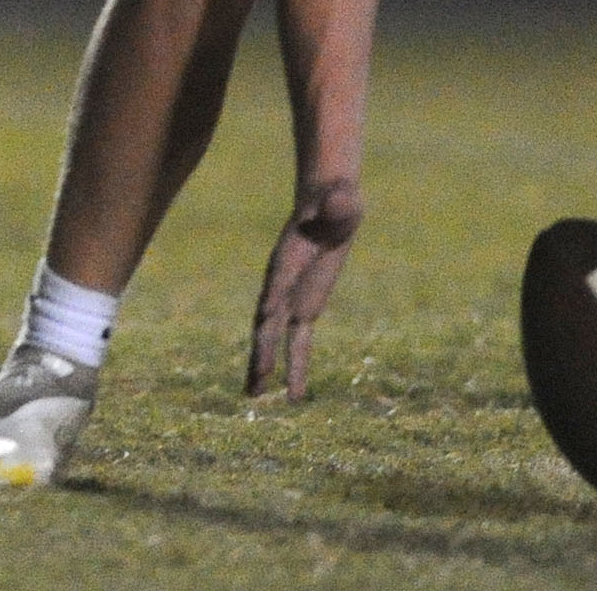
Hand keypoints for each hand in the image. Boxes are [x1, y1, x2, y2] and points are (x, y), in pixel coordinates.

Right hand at [246, 181, 363, 400]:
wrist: (327, 205)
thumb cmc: (336, 200)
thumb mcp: (342, 200)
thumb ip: (339, 205)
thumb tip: (343, 202)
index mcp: (288, 257)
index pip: (276, 284)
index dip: (271, 303)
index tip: (265, 322)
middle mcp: (282, 282)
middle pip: (266, 321)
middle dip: (262, 351)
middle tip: (258, 382)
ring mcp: (289, 297)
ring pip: (272, 337)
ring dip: (264, 365)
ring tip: (253, 396)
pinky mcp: (303, 307)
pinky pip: (297, 341)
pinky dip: (295, 366)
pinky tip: (294, 394)